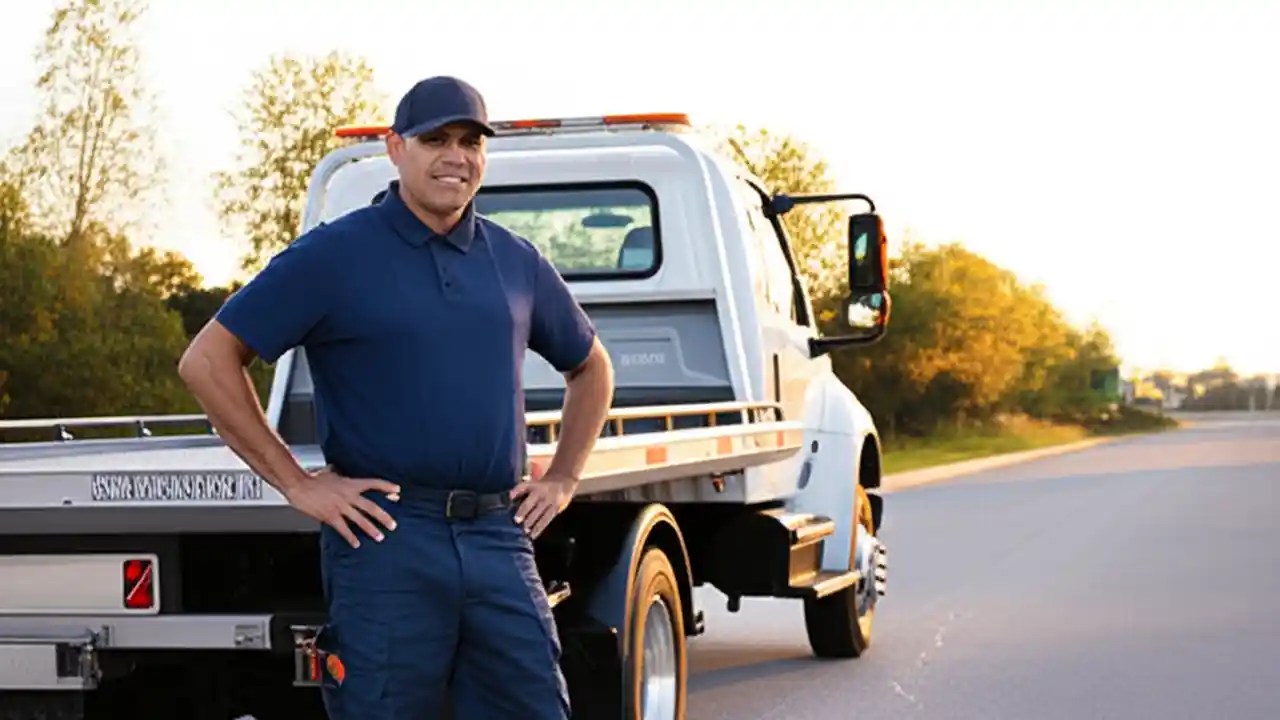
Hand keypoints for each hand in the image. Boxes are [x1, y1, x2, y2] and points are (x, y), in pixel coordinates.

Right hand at [285, 465, 400, 547]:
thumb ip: (339, 475)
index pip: (373, 483)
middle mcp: (348, 496)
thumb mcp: (331, 473)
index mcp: (350, 484)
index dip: (386, 486)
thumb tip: (338, 470)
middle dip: (384, 516)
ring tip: (380, 537)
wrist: (299, 485)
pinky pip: (344, 529)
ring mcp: (340, 507)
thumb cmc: (313, 478)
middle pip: (371, 507)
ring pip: (360, 520)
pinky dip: (350, 537)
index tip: (397, 491)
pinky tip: (356, 544)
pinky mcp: (331, 516)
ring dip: (371, 529)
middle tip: (393, 525)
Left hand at [510, 469, 577, 538]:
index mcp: (535, 485)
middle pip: (530, 503)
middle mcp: (542, 492)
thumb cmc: (543, 485)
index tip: (510, 498)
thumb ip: (521, 490)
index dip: (517, 491)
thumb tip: (510, 497)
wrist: (564, 480)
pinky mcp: (557, 508)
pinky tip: (533, 535)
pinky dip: (540, 528)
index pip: (523, 487)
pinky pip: (547, 519)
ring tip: (525, 531)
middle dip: (523, 512)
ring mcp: (550, 500)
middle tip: (516, 521)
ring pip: (539, 513)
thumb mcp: (533, 483)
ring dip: (532, 522)